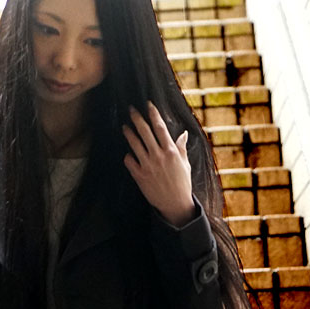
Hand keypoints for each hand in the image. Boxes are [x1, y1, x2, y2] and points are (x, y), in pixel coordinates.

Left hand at [123, 101, 194, 226]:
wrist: (175, 204)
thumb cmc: (182, 183)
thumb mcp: (185, 163)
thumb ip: (181, 147)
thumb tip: (183, 134)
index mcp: (170, 151)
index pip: (160, 127)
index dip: (153, 114)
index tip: (148, 104)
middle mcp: (158, 156)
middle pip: (145, 132)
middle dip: (137, 118)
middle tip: (131, 110)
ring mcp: (147, 165)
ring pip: (134, 144)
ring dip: (128, 133)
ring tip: (124, 127)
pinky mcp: (139, 176)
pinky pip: (129, 161)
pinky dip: (128, 156)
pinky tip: (128, 154)